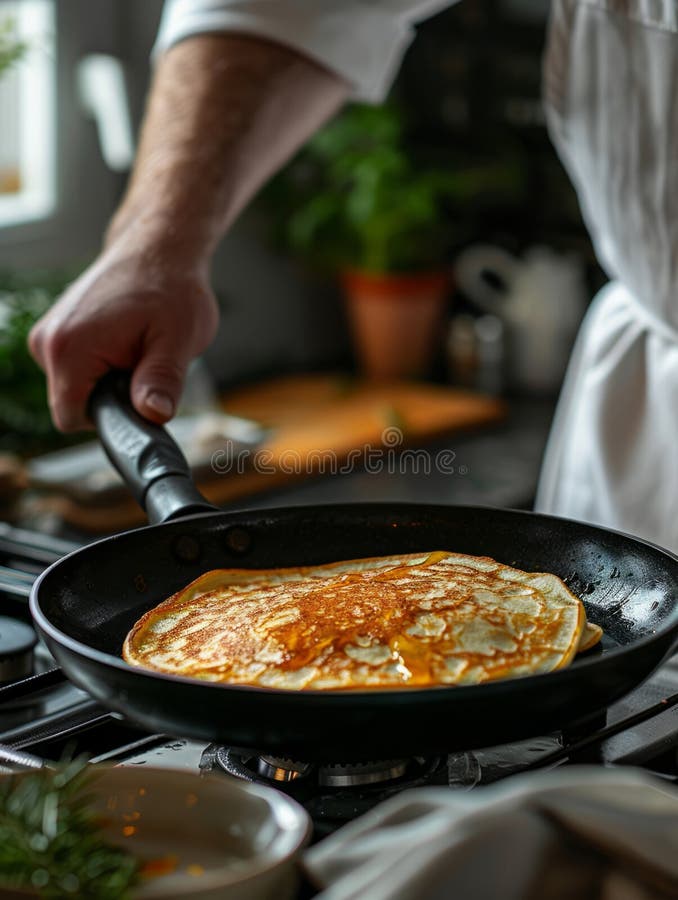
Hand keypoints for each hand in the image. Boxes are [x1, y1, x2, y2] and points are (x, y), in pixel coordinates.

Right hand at [28, 236, 218, 431]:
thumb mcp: (177, 341)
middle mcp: (46, 342)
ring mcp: (48, 336)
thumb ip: (162, 382)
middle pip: (74, 405)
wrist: (158, 248)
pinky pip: (77, 371)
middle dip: (113, 397)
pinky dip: (102, 366)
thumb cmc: (171, 288)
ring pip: (77, 389)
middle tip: (144, 365)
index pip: (73, 418)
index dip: (112, 418)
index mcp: (68, 348)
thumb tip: (154, 416)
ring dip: (109, 381)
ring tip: (137, 348)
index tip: (138, 397)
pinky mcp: (56, 332)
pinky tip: (125, 342)